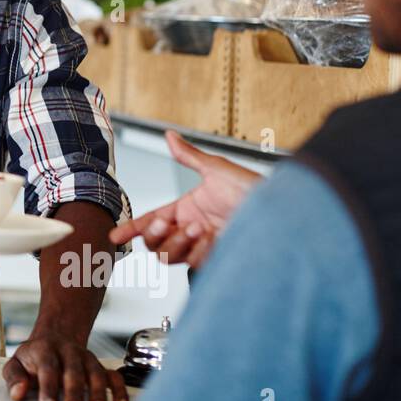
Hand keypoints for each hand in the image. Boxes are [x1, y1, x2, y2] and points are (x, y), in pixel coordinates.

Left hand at [3, 328, 128, 400]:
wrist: (55, 338)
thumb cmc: (33, 359)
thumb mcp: (16, 363)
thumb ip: (14, 377)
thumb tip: (18, 393)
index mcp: (44, 350)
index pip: (47, 368)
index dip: (48, 388)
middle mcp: (68, 351)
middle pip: (73, 371)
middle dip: (75, 392)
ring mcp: (86, 358)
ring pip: (95, 372)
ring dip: (98, 392)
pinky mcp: (100, 366)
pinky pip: (114, 376)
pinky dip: (119, 390)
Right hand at [109, 129, 259, 268]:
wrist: (284, 213)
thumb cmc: (255, 190)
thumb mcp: (217, 169)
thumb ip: (189, 156)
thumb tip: (171, 136)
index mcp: (187, 209)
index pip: (151, 221)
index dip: (131, 229)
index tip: (116, 236)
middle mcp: (191, 230)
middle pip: (155, 244)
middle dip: (157, 234)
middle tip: (172, 223)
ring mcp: (203, 247)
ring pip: (171, 257)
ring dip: (181, 243)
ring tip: (201, 229)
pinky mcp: (216, 259)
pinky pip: (195, 264)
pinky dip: (202, 252)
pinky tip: (216, 238)